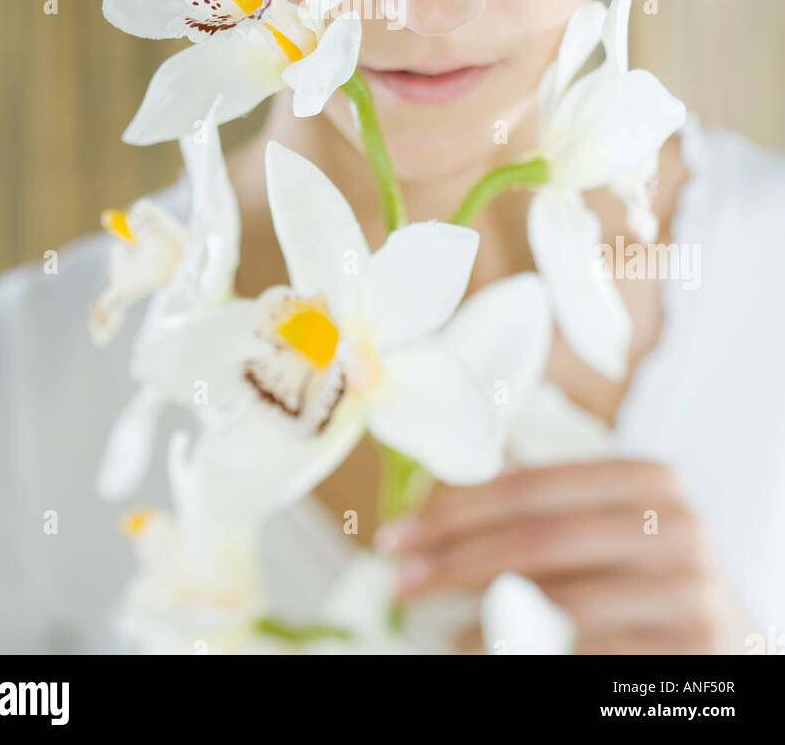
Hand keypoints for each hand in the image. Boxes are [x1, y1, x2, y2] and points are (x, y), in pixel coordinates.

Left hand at [375, 459, 751, 654]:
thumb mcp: (613, 523)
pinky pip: (588, 656)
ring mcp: (688, 593)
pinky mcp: (690, 652)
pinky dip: (525, 656)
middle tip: (401, 580)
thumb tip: (430, 513)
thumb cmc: (649, 571)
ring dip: (483, 619)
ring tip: (437, 628)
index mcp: (648, 479)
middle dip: (455, 560)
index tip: (400, 534)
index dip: (455, 511)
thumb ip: (544, 510)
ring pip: (560, 603)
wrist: (734, 634)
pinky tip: (489, 654)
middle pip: (538, 542)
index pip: (529, 488)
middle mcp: (675, 528)